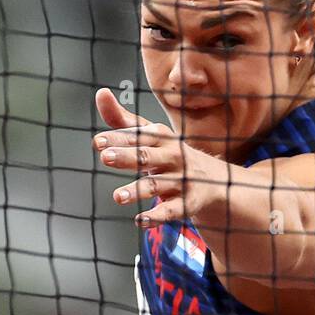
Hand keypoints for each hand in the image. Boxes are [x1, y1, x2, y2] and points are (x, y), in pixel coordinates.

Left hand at [93, 87, 228, 227]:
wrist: (216, 180)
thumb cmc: (172, 155)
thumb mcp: (153, 136)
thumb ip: (124, 120)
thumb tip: (101, 93)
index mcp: (163, 139)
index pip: (140, 136)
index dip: (119, 138)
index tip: (98, 142)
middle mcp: (174, 158)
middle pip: (148, 157)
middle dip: (128, 157)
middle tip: (105, 158)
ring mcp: (182, 181)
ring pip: (158, 185)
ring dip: (137, 190)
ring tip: (117, 197)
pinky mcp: (188, 204)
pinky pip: (172, 211)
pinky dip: (156, 216)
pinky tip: (140, 221)